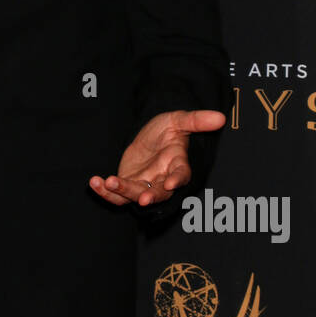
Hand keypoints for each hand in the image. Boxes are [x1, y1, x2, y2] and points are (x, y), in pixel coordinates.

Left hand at [89, 109, 225, 207]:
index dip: (177, 180)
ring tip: (108, 182)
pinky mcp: (127, 185)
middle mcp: (162, 179)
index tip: (172, 184)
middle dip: (150, 197)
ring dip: (121, 192)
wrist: (150, 136)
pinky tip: (94, 182)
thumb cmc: (168, 129)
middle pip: (157, 193)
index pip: (181, 175)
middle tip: (143, 199)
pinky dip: (105, 191)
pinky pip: (116, 195)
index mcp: (178, 164)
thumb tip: (221, 117)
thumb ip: (196, 120)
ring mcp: (144, 185)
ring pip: (134, 195)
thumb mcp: (179, 120)